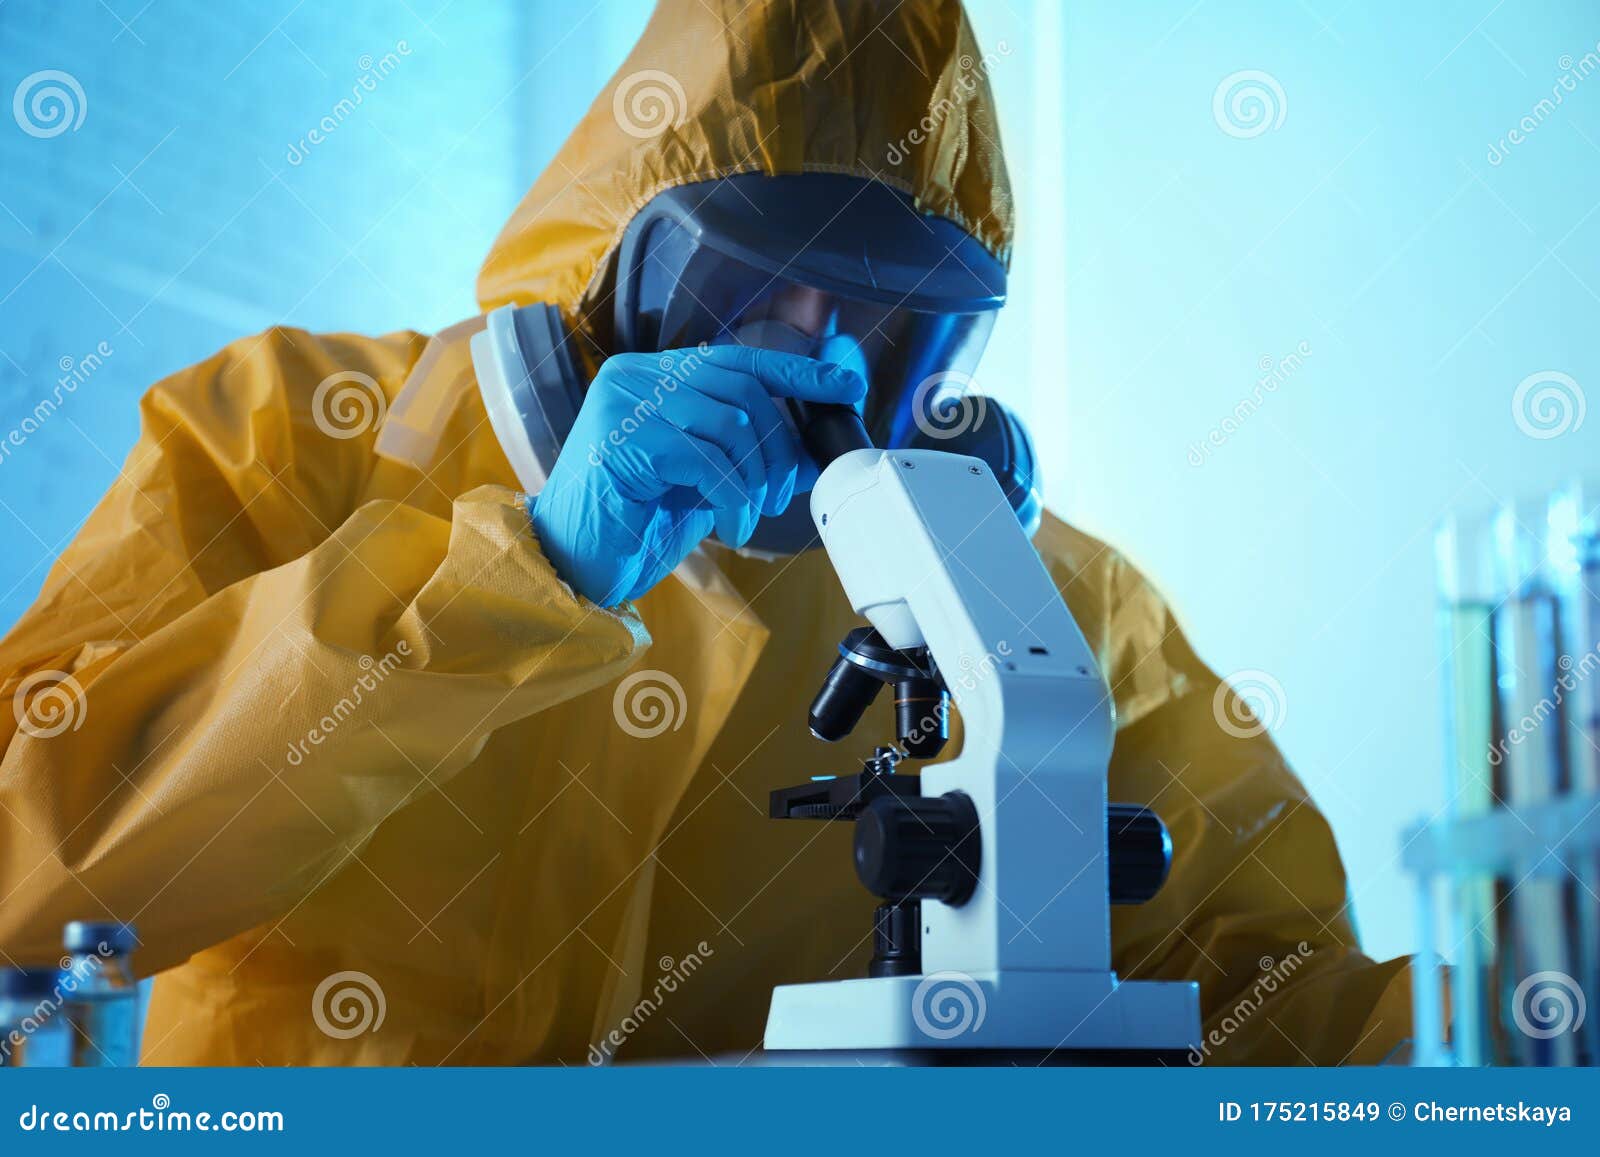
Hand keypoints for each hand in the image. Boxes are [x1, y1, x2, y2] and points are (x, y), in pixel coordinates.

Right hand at [529, 344, 865, 605]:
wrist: (574, 560)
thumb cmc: (636, 520)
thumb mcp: (704, 479)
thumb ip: (746, 453)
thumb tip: (810, 446)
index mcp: (653, 375)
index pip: (739, 360)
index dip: (797, 372)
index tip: (846, 387)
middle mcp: (636, 376)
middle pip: (743, 392)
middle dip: (777, 449)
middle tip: (777, 496)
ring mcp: (624, 402)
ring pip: (731, 423)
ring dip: (756, 479)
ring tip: (749, 515)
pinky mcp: (623, 439)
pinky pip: (707, 460)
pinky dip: (734, 498)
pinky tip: (731, 527)